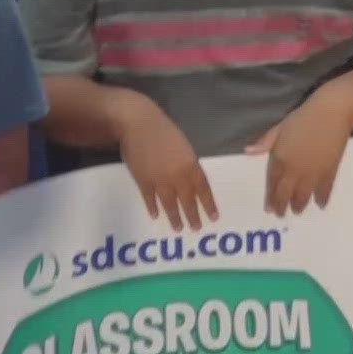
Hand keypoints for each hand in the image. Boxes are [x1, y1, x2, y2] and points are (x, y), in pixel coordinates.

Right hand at [117, 100, 216, 230]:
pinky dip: (153, 208)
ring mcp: (159, 180)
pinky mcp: (143, 181)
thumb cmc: (164, 130)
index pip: (203, 189)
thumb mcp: (184, 146)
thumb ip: (188, 165)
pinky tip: (156, 215)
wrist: (138, 124)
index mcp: (191, 165)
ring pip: (170, 204)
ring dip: (175, 217)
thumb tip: (190, 181)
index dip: (209, 204)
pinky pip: (150, 199)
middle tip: (197, 229)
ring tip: (178, 228)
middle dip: (193, 216)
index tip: (213, 217)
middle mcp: (177, 176)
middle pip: (188, 200)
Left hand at [247, 93, 352, 216]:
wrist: (332, 113)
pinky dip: (322, 199)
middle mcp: (294, 170)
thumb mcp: (280, 127)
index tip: (269, 208)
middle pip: (286, 193)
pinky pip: (324, 191)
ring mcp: (312, 173)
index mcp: (280, 158)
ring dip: (299, 205)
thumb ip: (265, 142)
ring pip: (303, 196)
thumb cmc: (303, 117)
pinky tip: (320, 205)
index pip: (272, 183)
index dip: (270, 197)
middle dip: (282, 206)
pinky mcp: (329, 172)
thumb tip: (248, 151)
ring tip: (297, 211)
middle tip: (280, 214)